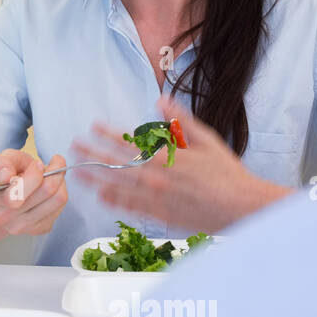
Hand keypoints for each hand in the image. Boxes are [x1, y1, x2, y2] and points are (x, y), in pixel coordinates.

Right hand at [0, 149, 69, 236]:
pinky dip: (60, 193)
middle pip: (46, 190)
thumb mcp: (2, 162)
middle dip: (55, 172)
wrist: (3, 199)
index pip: (20, 189)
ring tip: (52, 176)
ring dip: (60, 181)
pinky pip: (60, 207)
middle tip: (55, 162)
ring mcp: (22, 226)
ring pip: (58, 199)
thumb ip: (2, 164)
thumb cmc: (5, 176)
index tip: (38, 163)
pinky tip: (49, 190)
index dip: (35, 172)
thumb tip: (5, 176)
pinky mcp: (38, 230)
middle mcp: (5, 217)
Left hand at [71, 96, 291, 233]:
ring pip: (119, 187)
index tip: (93, 126)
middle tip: (75, 146)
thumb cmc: (226, 173)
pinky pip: (131, 208)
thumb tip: (161, 100)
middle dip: (94, 153)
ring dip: (96, 178)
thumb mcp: (207, 140)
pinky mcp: (160, 215)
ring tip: (78, 172)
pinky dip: (114, 202)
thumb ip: (181, 120)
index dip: (109, 133)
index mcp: (167, 157)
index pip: (131, 143)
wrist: (241, 206)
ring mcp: (157, 198)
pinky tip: (100, 197)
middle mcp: (157, 177)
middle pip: (117, 164)